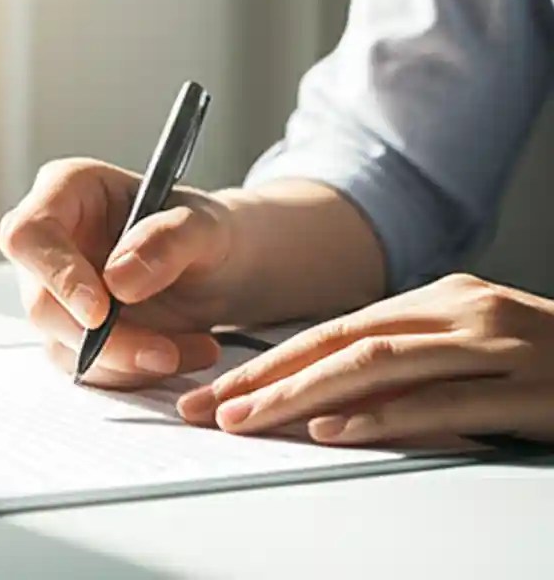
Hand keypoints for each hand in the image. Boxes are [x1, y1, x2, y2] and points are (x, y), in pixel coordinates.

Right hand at [0, 158, 236, 387]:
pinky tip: (180, 354)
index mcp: (67, 191)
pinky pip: (87, 367)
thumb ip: (169, 240)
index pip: (30, 234)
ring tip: (194, 348)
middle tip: (165, 352)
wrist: (224, 270)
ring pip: (62, 343)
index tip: (99, 312)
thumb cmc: (208, 232)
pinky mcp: (71, 332)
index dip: (57, 275)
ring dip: (127, 361)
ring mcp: (56, 291)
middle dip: (104, 338)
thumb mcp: (207, 225)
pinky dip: (133, 373)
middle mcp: (50, 242)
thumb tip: (118, 280)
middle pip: (42, 302)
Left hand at [178, 273, 553, 443]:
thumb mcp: (468, 348)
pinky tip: (332, 430)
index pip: (330, 329)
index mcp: (437, 299)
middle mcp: (458, 312)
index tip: (215, 388)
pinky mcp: (525, 387)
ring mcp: (493, 346)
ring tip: (247, 419)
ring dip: (300, 395)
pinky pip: (438, 402)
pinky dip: (378, 418)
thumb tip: (320, 391)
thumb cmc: (547, 367)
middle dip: (264, 377)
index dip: (265, 360)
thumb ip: (404, 360)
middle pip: (339, 343)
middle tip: (208, 407)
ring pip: (375, 366)